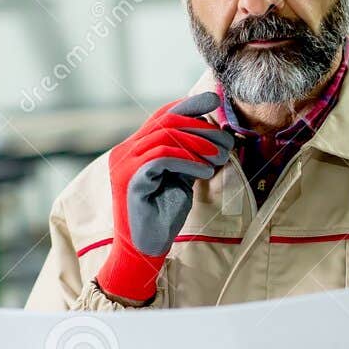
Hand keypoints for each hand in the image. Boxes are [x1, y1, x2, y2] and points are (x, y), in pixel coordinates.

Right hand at [97, 92, 232, 302]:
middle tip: (225, 142)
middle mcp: (124, 151)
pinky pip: (162, 157)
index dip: (188, 104)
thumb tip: (215, 132)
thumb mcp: (180, 177)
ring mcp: (123, 164)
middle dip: (201, 127)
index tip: (215, 99)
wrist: (145, 249)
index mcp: (134, 148)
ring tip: (220, 157)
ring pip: (165, 136)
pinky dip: (189, 160)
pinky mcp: (129, 179)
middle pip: (165, 120)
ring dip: (199, 143)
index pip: (161, 115)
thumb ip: (188, 154)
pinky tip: (205, 170)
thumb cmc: (163, 215)